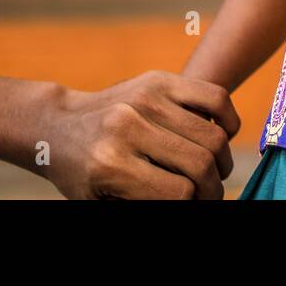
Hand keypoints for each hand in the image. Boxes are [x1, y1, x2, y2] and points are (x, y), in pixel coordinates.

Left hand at [37, 70, 240, 199]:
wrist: (57, 125)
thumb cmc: (81, 172)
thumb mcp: (100, 200)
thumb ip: (146, 204)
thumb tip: (192, 202)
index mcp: (111, 165)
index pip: (179, 193)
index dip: (195, 204)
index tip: (197, 205)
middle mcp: (129, 127)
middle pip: (200, 163)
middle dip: (213, 187)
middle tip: (211, 194)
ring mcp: (146, 99)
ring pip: (213, 136)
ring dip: (223, 160)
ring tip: (215, 169)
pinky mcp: (159, 80)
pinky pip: (215, 96)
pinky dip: (228, 120)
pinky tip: (221, 135)